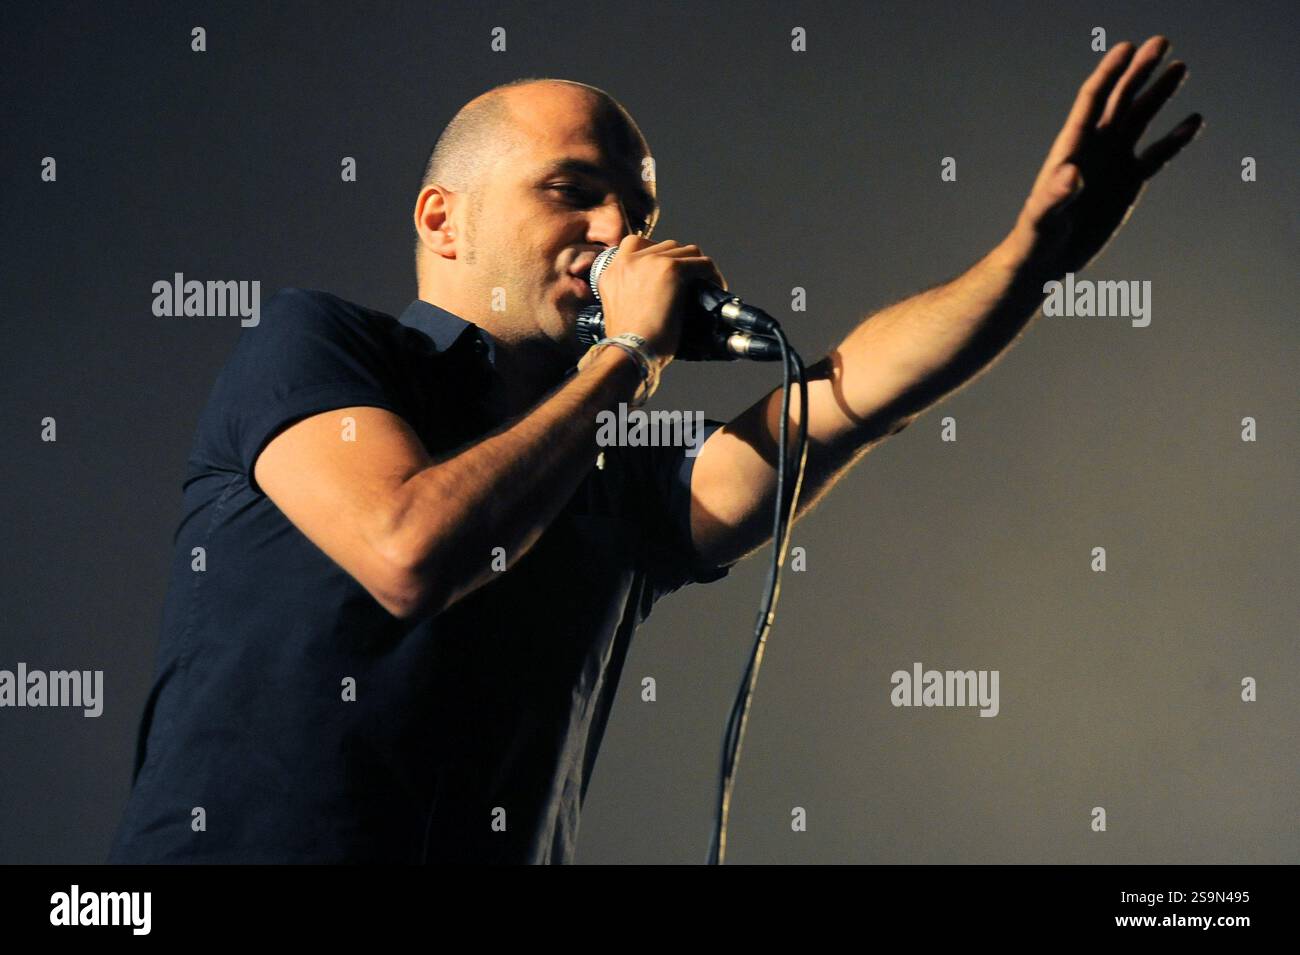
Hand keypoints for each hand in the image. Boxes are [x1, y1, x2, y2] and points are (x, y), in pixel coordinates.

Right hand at [596, 235, 727, 371]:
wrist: (630, 352)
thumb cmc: (629, 345)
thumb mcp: (619, 311)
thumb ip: (631, 293)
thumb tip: (657, 293)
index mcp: (612, 271)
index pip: (637, 246)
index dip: (659, 257)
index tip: (670, 274)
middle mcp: (628, 261)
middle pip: (666, 246)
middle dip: (682, 261)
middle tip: (692, 282)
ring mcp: (649, 262)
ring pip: (686, 251)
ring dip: (698, 266)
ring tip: (706, 284)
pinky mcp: (670, 269)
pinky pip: (702, 263)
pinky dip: (712, 275)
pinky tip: (716, 288)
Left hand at [999, 35, 1203, 278]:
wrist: (1046, 259)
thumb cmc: (1036, 237)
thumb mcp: (1044, 217)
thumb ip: (1055, 196)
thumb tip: (1071, 175)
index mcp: (1072, 147)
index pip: (1092, 100)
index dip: (1109, 73)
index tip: (1127, 47)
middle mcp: (1095, 148)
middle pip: (1120, 100)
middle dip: (1139, 71)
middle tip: (1162, 42)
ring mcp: (1113, 162)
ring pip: (1140, 119)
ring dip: (1159, 94)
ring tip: (1180, 67)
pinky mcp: (1128, 182)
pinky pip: (1157, 155)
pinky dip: (1175, 139)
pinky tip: (1193, 121)